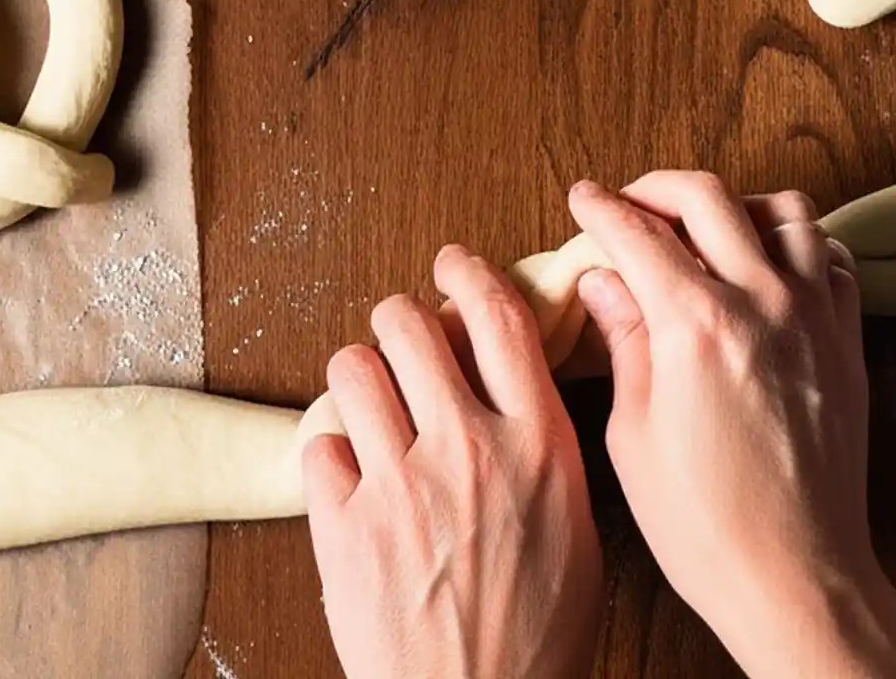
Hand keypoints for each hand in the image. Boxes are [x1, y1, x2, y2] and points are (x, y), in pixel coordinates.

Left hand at [303, 244, 602, 678]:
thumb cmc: (538, 635)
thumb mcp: (577, 533)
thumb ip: (547, 453)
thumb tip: (517, 395)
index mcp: (536, 446)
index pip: (499, 321)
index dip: (470, 274)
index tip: (453, 261)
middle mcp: (467, 449)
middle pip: (412, 326)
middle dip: (399, 315)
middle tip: (397, 328)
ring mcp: (398, 484)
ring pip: (353, 371)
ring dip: (358, 373)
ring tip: (367, 394)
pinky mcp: (341, 523)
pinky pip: (318, 447)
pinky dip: (330, 454)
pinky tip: (350, 475)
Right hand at [570, 172, 895, 677]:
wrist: (794, 574)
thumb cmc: (703, 522)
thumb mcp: (633, 432)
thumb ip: (624, 341)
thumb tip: (604, 283)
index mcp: (695, 325)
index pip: (638, 232)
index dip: (601, 207)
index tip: (584, 198)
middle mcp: (761, 302)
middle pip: (708, 197)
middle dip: (657, 187)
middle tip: (630, 203)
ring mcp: (813, 317)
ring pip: (783, 209)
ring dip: (735, 203)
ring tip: (704, 228)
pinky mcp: (845, 341)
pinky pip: (830, 256)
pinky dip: (795, 242)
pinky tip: (766, 266)